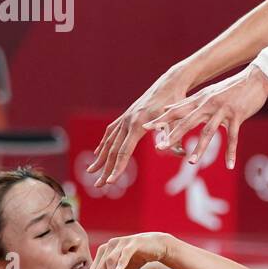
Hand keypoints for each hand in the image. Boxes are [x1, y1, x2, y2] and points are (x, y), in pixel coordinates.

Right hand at [88, 69, 191, 184]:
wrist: (171, 83)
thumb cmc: (176, 102)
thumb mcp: (176, 121)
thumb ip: (172, 137)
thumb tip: (173, 152)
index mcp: (138, 125)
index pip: (124, 152)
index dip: (117, 168)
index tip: (110, 182)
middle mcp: (127, 122)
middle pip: (112, 150)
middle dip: (105, 169)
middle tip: (98, 186)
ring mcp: (125, 118)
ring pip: (108, 142)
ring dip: (100, 158)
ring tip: (91, 172)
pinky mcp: (127, 115)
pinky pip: (111, 132)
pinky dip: (104, 143)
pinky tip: (98, 152)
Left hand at [143, 67, 267, 169]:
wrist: (256, 79)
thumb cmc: (231, 88)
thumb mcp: (208, 94)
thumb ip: (189, 103)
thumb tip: (168, 109)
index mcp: (200, 100)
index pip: (177, 110)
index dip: (162, 120)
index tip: (146, 127)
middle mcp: (208, 105)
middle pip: (187, 122)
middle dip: (173, 135)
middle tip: (160, 148)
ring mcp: (223, 110)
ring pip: (208, 131)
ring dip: (200, 148)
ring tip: (191, 163)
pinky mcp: (238, 115)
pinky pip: (233, 137)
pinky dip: (231, 152)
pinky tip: (229, 166)